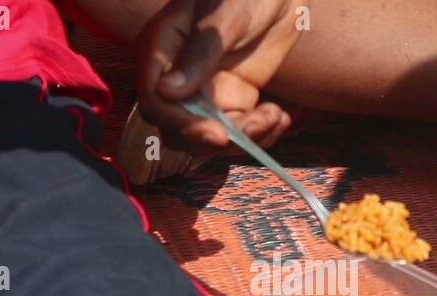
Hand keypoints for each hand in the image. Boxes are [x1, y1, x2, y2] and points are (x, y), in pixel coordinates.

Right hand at [136, 0, 303, 153]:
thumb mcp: (226, 15)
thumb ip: (200, 52)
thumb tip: (166, 91)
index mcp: (163, 52)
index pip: (156, 103)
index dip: (183, 125)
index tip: (219, 135)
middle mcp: (178, 78)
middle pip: (179, 129)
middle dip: (216, 140)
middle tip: (257, 126)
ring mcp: (206, 92)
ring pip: (210, 137)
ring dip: (245, 138)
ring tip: (275, 116)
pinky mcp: (234, 99)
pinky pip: (238, 131)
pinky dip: (260, 134)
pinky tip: (280, 118)